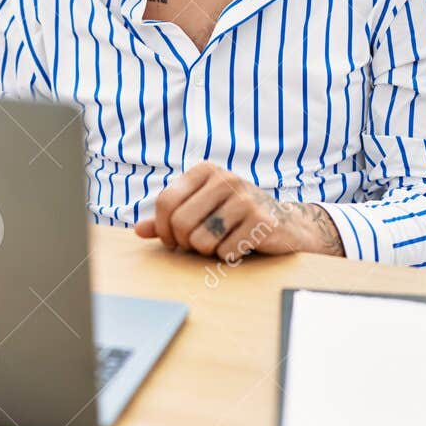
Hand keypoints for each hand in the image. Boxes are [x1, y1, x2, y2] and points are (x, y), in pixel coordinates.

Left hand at [133, 162, 343, 260]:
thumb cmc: (235, 217)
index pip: (166, 201)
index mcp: (206, 170)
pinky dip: (229, 255)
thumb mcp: (201, 210)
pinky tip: (242, 244)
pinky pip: (225, 251)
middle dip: (184, 243)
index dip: (162, 228)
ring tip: (221, 241)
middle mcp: (225, 178)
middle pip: (180, 223)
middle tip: (196, 245)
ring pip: (201, 240)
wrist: (286, 224)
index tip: (171, 240)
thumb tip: (139, 231)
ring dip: (207, 250)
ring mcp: (245, 198)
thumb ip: (169, 218)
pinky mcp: (261, 221)